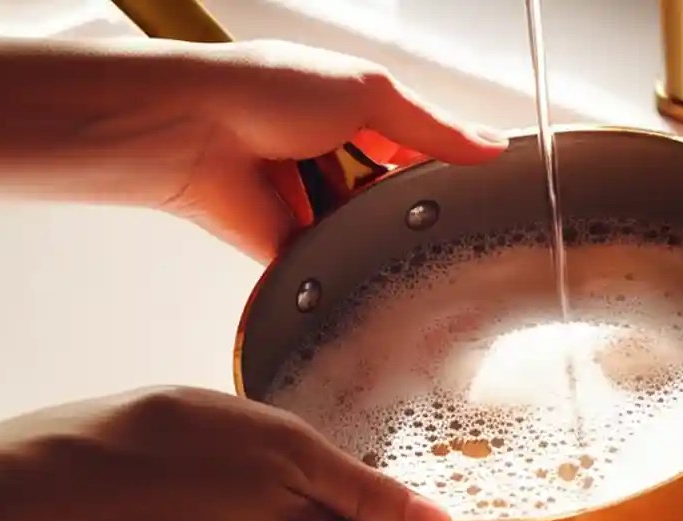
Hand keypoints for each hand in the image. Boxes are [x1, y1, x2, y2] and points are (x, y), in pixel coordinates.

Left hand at [157, 40, 507, 260]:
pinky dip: (336, 267)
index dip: (451, 168)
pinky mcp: (290, 250)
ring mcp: (313, 206)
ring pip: (365, 238)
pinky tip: (347, 261)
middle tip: (431, 215)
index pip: (423, 149)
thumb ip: (433, 128)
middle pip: (397, 200)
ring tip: (378, 230)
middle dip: (411, 209)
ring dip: (372, 236)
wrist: (191, 131)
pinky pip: (328, 269)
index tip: (486, 188)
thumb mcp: (370, 93)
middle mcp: (336, 160)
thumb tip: (491, 146)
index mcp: (360, 115)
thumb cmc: (264, 89)